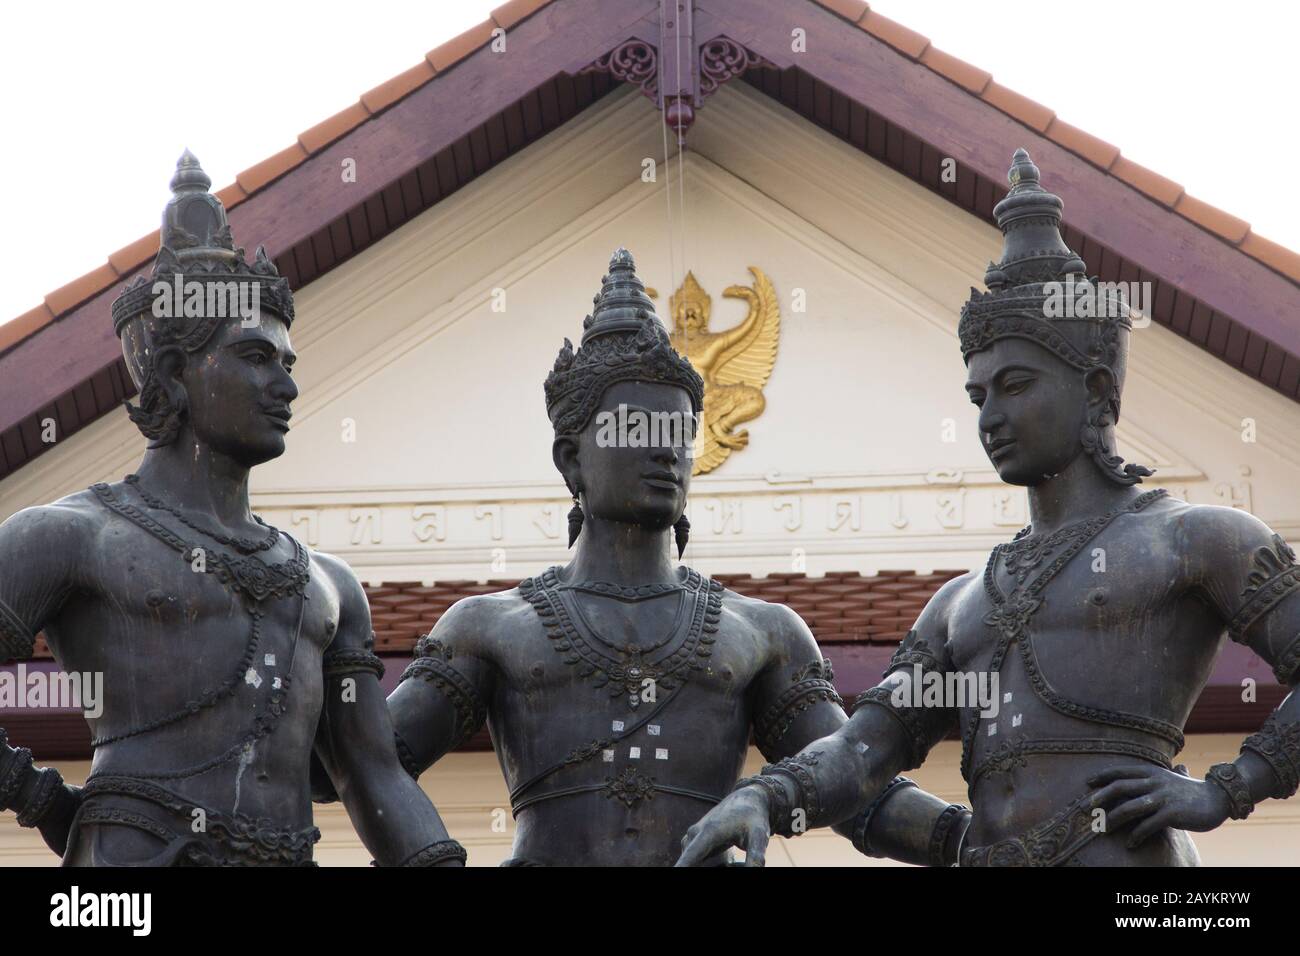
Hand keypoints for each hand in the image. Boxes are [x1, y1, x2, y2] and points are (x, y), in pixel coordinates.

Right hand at [676, 785, 772, 866]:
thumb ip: (756, 856)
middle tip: (726, 853)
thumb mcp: (759, 837)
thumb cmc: (753, 817)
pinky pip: (695, 857)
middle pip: (690, 861)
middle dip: (711, 864)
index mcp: (709, 832)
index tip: (670, 875)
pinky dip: (709, 861)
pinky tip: (726, 857)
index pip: (689, 857)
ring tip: (728, 846)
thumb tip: (754, 873)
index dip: (681, 867)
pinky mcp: (694, 839)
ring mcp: (692, 835)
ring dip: (712, 863)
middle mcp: (695, 833)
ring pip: (694, 860)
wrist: (746, 799)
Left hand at [1088, 764, 1231, 848]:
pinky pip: (1148, 825)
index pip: (1120, 771)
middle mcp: (1154, 781)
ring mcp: (1163, 797)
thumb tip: (1131, 778)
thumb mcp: (1167, 777)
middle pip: (1119, 788)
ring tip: (1103, 830)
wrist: (1218, 798)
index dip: (1102, 776)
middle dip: (1099, 798)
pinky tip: (1129, 843)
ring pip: (1130, 807)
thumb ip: (1151, 777)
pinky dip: (1136, 835)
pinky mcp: (1172, 814)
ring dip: (1114, 820)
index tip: (1087, 783)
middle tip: (1084, 808)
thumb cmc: (1189, 790)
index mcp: (1150, 771)